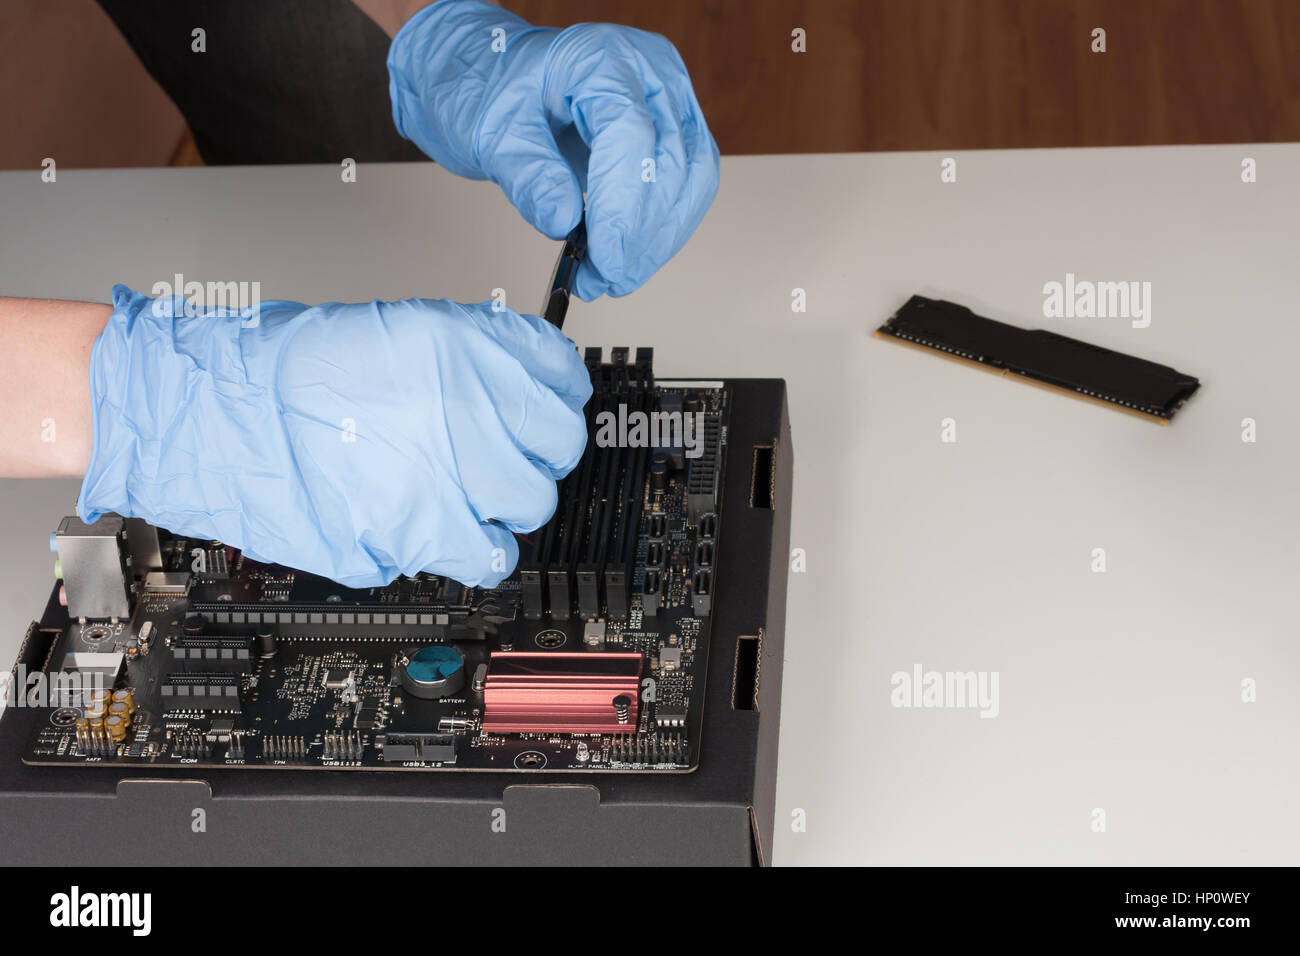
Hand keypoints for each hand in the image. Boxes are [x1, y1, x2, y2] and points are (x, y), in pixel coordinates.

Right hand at [78, 286, 590, 587]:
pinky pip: (489, 557)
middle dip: (533, 454)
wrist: (218, 416)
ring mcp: (450, 473)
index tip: (541, 413)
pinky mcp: (421, 534)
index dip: (554, 399)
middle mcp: (468, 405)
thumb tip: (520, 386)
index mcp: (465, 345)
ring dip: (506, 503)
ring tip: (466, 495)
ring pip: (531, 505)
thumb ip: (470, 359)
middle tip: (500, 457)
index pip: (564, 379)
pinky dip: (479, 550)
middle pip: (558, 445)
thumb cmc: (287, 372)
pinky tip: (453, 534)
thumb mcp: (398, 332)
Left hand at [387, 0, 719, 298]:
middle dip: (640, 235)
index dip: (622, 206)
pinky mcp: (674, 133)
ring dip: (657, 242)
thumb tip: (562, 223)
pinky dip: (660, 232)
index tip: (605, 260)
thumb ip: (528, 176)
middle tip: (602, 280)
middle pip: (672, 162)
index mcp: (601, 58)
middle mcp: (649, 72)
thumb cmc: (493, 91)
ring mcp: (669, 101)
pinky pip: (686, 189)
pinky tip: (627, 259)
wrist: (496, 81)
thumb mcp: (492, 132)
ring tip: (613, 278)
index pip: (631, 134)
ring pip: (691, 181)